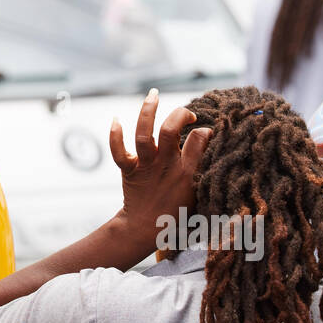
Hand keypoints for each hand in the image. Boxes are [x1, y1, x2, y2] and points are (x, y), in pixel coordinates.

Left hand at [109, 89, 210, 227]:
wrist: (145, 229)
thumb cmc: (176, 212)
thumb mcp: (198, 192)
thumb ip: (204, 165)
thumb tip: (207, 135)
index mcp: (187, 173)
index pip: (198, 141)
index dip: (202, 129)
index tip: (204, 128)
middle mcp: (166, 166)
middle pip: (170, 132)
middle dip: (178, 114)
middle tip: (187, 113)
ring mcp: (146, 167)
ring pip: (144, 135)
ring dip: (147, 112)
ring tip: (153, 94)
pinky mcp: (130, 170)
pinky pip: (119, 152)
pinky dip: (115, 136)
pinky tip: (116, 119)